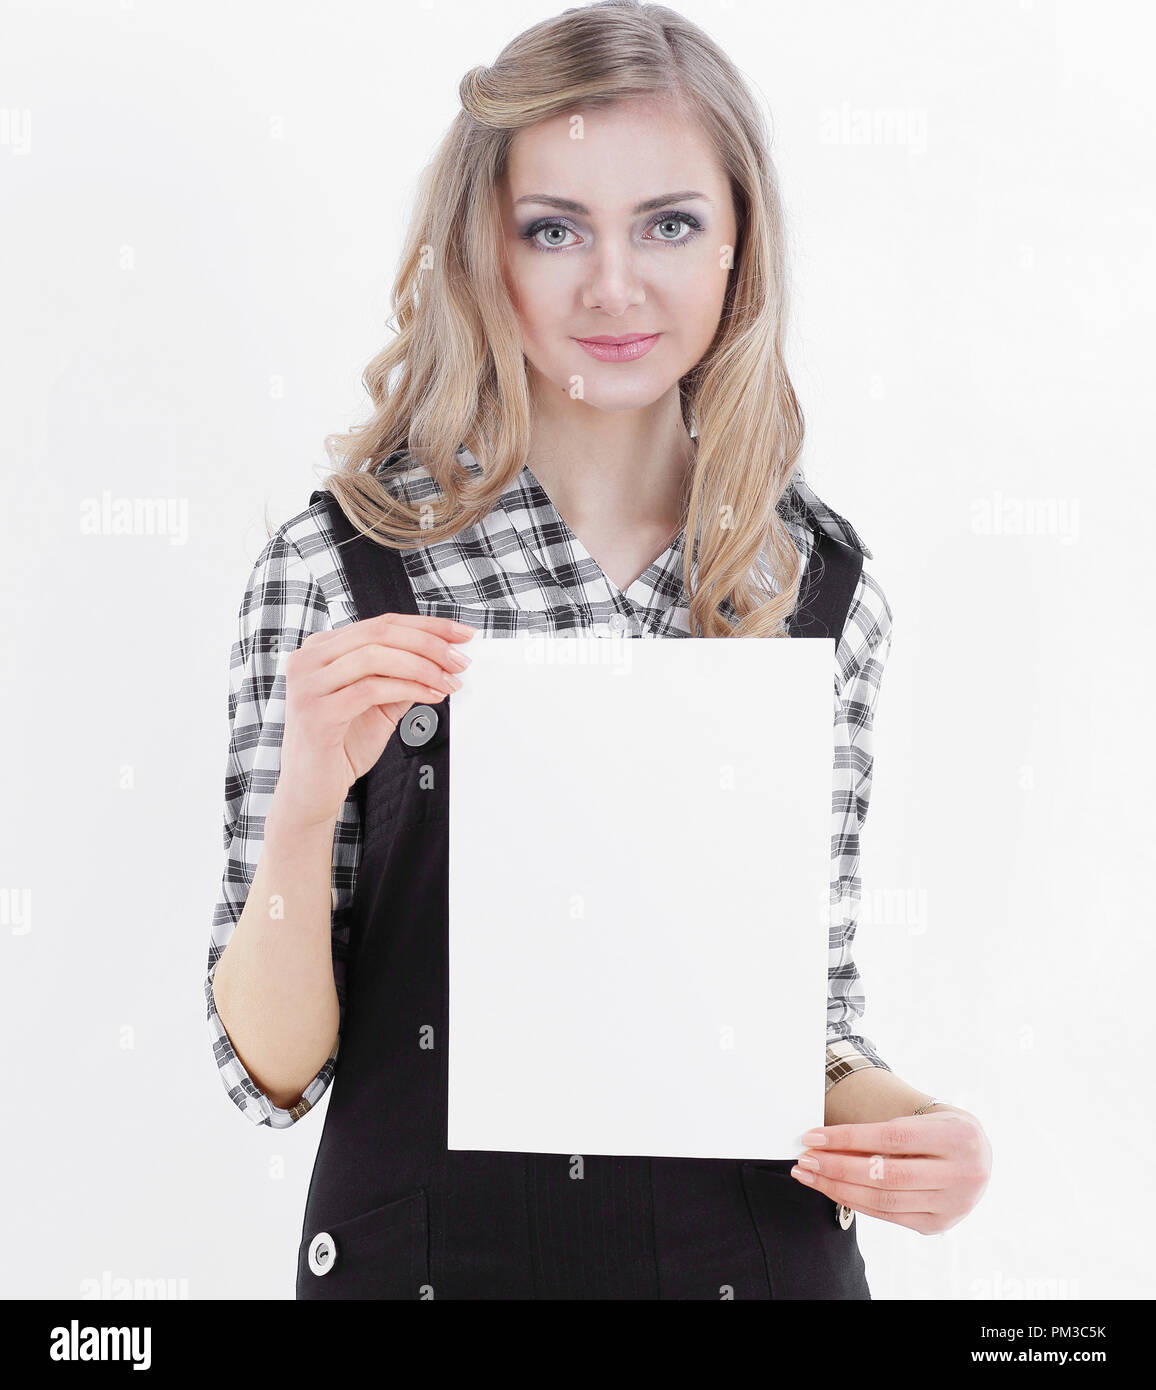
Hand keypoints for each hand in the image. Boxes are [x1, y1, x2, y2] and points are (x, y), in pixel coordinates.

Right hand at [274, 612, 475, 829]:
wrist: (311, 791)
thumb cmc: (340, 748)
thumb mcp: (380, 704)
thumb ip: (403, 677)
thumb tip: (444, 658)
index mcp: (322, 649)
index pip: (381, 623)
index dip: (427, 625)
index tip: (460, 634)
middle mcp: (308, 660)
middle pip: (380, 633)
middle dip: (429, 644)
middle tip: (459, 660)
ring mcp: (308, 685)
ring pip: (375, 656)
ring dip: (422, 667)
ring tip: (449, 682)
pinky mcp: (316, 712)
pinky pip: (370, 690)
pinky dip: (408, 688)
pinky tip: (431, 696)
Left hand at [790, 1105, 991, 1233]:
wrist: (978, 1156)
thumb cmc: (941, 1130)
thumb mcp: (925, 1118)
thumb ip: (886, 1131)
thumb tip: (825, 1140)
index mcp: (959, 1137)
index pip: (891, 1137)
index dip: (847, 1137)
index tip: (813, 1137)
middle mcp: (962, 1174)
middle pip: (885, 1174)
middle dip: (837, 1167)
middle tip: (805, 1159)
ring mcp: (953, 1205)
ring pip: (884, 1200)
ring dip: (839, 1188)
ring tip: (810, 1175)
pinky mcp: (939, 1225)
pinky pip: (889, 1216)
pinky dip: (856, 1202)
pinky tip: (834, 1189)